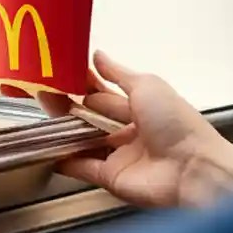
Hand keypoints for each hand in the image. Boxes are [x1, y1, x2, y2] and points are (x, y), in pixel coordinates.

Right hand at [54, 51, 232, 207]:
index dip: (84, 83)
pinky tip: (46, 148)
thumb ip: (119, 73)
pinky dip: (64, 159)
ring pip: (83, 139)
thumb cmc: (176, 122)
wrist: (193, 169)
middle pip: (91, 116)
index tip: (61, 73)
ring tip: (40, 111)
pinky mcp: (110, 177)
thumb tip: (97, 54)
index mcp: (141, 107)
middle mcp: (129, 131)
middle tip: (43, 89)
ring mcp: (119, 155)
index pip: (105, 93)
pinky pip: (82, 166)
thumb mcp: (148, 85)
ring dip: (62, 127)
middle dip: (68, 103)